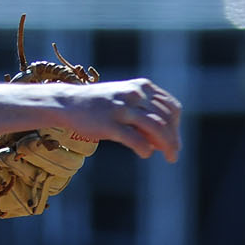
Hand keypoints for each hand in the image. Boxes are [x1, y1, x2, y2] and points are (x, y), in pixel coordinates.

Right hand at [49, 78, 181, 161]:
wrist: (68, 102)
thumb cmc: (98, 104)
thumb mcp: (124, 100)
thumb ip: (144, 113)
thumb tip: (162, 140)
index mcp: (141, 87)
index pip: (171, 107)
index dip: (176, 126)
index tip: (175, 140)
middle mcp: (134, 94)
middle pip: (165, 119)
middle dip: (173, 139)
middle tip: (175, 154)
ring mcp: (121, 108)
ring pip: (155, 127)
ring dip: (167, 145)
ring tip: (170, 157)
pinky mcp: (109, 123)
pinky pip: (135, 139)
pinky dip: (145, 149)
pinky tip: (146, 154)